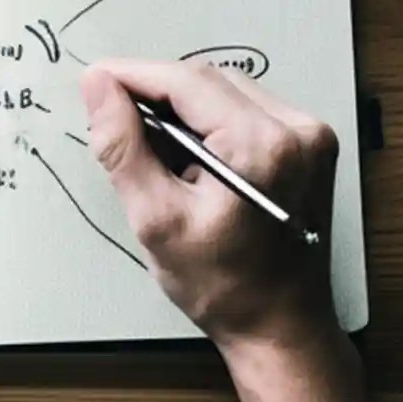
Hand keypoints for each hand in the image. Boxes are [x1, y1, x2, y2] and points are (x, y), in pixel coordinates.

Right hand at [82, 60, 367, 401]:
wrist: (281, 326)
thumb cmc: (222, 286)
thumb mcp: (156, 219)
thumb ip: (123, 146)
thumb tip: (97, 86)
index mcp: (263, 145)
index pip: (184, 80)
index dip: (131, 74)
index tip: (92, 82)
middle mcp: (297, 129)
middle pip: (206, 80)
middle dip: (155, 93)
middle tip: (114, 122)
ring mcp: (310, 134)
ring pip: (225, 90)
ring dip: (182, 106)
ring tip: (152, 148)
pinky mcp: (310, 144)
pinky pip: (246, 109)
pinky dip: (209, 120)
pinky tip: (190, 154)